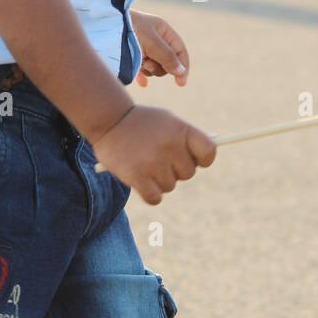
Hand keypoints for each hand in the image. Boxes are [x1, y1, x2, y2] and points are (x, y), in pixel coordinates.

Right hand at [91, 105, 216, 204]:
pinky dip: (149, 194)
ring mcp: (154, 162)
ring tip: (144, 164)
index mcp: (181, 129)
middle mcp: (170, 146)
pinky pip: (155, 198)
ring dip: (158, 181)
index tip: (193, 160)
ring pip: (170, 186)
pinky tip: (140, 180)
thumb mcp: (167, 121)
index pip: (209, 152)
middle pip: (188, 173)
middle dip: (176, 170)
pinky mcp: (137, 176)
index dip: (203, 160)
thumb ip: (186, 139)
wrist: (108, 119)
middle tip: (159, 159)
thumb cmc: (141, 122)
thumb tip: (206, 160)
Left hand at [130, 10, 188, 87]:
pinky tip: (142, 84)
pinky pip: (141, 71)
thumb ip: (167, 57)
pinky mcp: (131, 57)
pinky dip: (142, 76)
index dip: (183, 66)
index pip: (179, 50)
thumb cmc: (128, 29)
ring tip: (139, 63)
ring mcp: (142, 49)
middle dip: (160, 66)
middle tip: (148, 63)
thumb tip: (181, 71)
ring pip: (154, 68)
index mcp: (163, 30)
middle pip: (167, 62)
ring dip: (149, 69)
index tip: (180, 83)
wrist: (101, 26)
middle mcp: (154, 40)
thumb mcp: (151, 42)